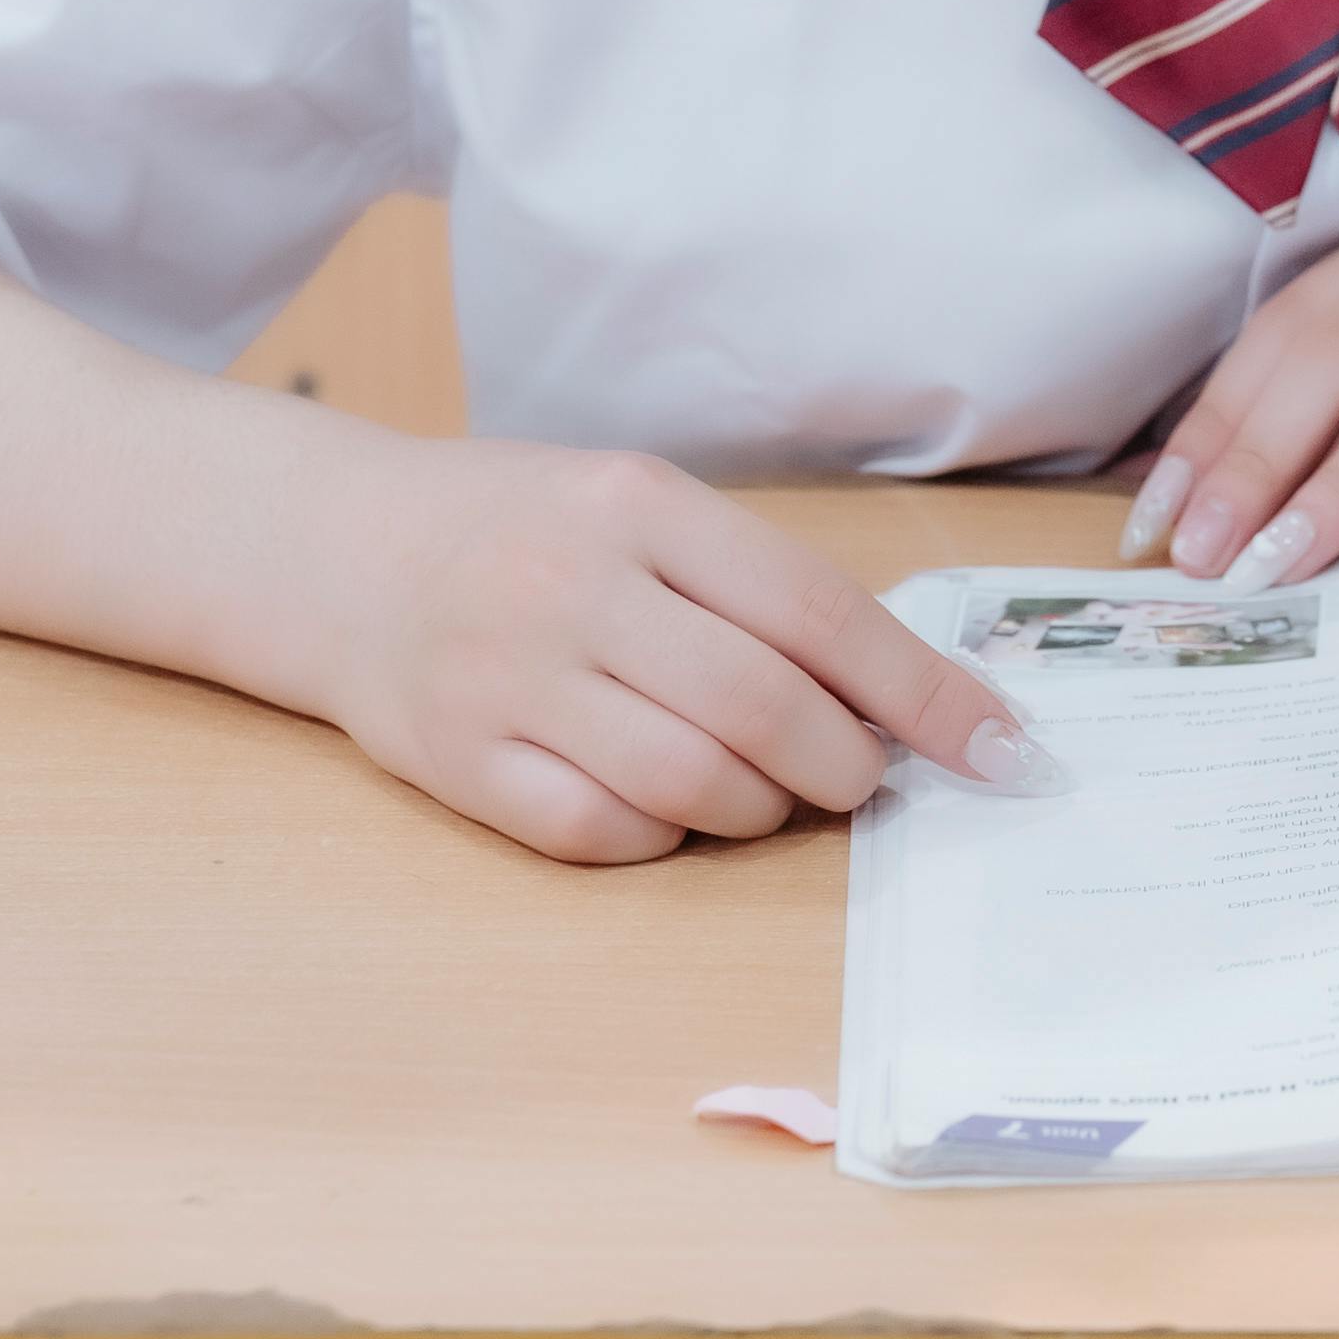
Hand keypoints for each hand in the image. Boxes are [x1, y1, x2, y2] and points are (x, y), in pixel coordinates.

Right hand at [283, 434, 1058, 866]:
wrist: (335, 552)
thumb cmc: (525, 530)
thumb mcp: (638, 507)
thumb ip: (751, 586)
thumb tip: (898, 698)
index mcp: (641, 503)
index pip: (818, 612)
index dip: (923, 693)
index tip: (1002, 750)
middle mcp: (575, 585)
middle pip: (764, 708)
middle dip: (845, 767)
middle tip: (860, 778)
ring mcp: (510, 677)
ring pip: (692, 781)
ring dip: (761, 808)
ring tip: (766, 790)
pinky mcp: (459, 763)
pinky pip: (602, 831)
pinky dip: (664, 835)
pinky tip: (667, 805)